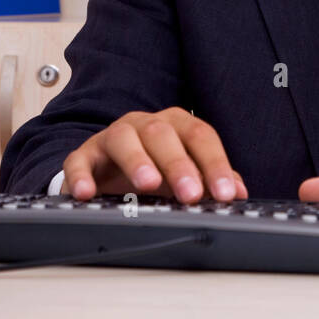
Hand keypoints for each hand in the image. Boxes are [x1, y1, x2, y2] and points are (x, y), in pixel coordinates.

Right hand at [61, 108, 247, 203]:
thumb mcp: (184, 174)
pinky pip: (79, 160)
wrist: (107, 168)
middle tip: (192, 193)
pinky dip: (82, 175)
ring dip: (138, 160)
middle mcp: (144, 124)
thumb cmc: (153, 167)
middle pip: (163, 134)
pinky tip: (88, 192)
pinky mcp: (84, 155)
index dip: (215, 164)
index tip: (226, 193)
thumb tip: (239, 190)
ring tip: (148, 184)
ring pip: (124, 139)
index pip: (200, 136)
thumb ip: (211, 179)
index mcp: (175, 125)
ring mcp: (112, 137)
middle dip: (179, 164)